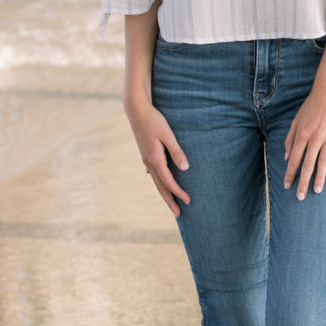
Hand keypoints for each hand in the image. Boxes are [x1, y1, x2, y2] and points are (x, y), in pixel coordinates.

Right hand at [128, 101, 189, 215]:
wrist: (137, 111)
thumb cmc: (154, 121)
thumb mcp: (168, 135)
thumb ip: (176, 152)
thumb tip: (185, 169)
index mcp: (155, 159)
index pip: (169, 182)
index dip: (179, 192)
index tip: (189, 201)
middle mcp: (149, 162)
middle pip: (161, 187)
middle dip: (170, 201)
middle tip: (178, 214)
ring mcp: (146, 159)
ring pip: (157, 182)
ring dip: (165, 194)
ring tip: (172, 203)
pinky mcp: (146, 155)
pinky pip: (155, 174)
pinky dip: (161, 183)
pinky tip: (165, 185)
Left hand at [283, 74, 325, 200]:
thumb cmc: (311, 105)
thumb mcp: (296, 120)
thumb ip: (291, 139)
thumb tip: (288, 157)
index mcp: (302, 134)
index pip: (295, 159)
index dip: (290, 173)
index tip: (286, 186)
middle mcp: (315, 138)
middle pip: (308, 165)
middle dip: (303, 182)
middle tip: (299, 197)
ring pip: (323, 163)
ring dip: (318, 179)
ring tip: (315, 192)